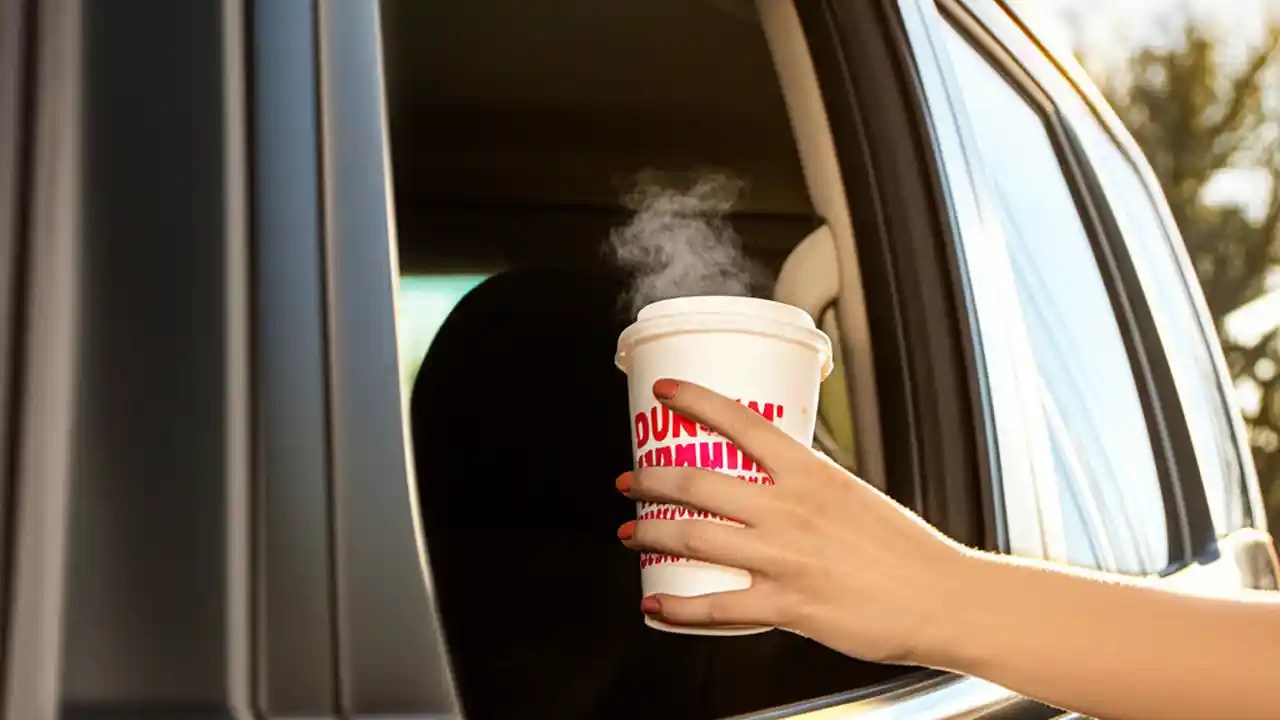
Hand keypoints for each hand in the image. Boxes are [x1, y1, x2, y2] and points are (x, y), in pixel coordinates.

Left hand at [615, 378, 972, 665]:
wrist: (942, 598)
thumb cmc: (905, 550)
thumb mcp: (854, 496)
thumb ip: (809, 489)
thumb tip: (775, 484)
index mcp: (811, 473)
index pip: (742, 422)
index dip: (697, 402)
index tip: (666, 391)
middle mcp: (790, 509)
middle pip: (699, 482)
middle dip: (651, 479)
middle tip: (629, 481)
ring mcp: (784, 557)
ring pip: (694, 538)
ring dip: (650, 534)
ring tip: (629, 534)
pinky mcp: (787, 605)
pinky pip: (716, 605)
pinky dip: (677, 607)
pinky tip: (656, 605)